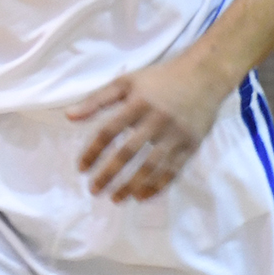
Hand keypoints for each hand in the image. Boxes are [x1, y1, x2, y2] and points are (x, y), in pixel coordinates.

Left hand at [69, 53, 232, 201]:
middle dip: (109, 174)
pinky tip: (142, 196)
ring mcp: (175, 134)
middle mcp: (156, 120)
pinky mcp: (191, 145)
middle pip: (128, 152)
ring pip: (151, 166)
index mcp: (137, 103)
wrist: (204, 75)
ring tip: (116, 198)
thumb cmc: (159, 79)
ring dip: (132, 185)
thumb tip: (68, 116)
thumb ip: (97, 99)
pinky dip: (157, 186)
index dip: (93, 151)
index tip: (81, 169)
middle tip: (94, 190)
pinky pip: (173, 171)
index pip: (109, 131)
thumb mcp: (126, 82)